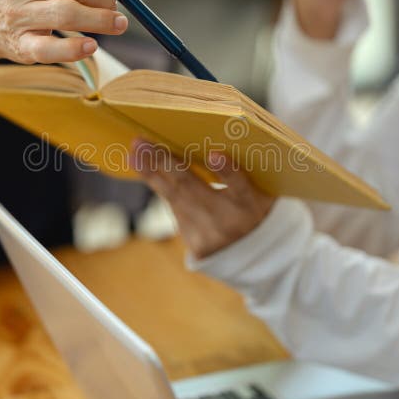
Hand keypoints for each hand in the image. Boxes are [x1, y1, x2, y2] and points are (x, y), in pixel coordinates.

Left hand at [129, 139, 274, 259]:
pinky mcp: (195, 244)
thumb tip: (210, 143)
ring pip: (175, 199)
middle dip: (164, 163)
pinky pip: (176, 208)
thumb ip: (243, 170)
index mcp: (252, 206)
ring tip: (136, 152)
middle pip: (193, 190)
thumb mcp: (262, 191)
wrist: (260, 256)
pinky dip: (161, 185)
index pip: (240, 187)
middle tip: (142, 142)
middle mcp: (229, 223)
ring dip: (152, 173)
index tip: (215, 154)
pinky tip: (144, 166)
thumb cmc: (258, 208)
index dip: (228, 171)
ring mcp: (209, 236)